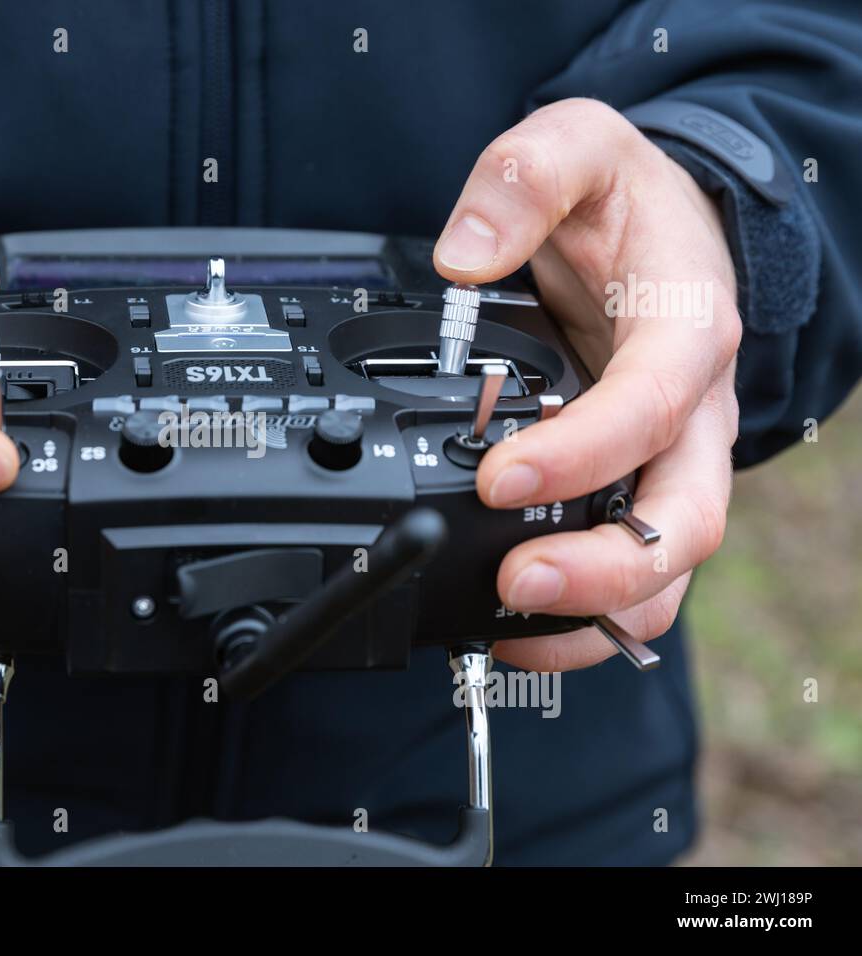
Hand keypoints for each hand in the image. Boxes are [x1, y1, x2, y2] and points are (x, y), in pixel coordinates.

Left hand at [433, 98, 740, 670]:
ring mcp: (670, 463)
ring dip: (595, 612)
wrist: (659, 231)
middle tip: (514, 583)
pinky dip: (582, 613)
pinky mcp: (637, 489)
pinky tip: (513, 627)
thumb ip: (524, 180)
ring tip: (507, 627)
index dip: (580, 456)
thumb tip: (460, 253)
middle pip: (682, 522)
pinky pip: (628, 573)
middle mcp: (693, 416)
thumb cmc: (626, 204)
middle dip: (604, 570)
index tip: (499, 479)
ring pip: (664, 568)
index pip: (649, 411)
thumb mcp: (578, 147)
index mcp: (686, 335)